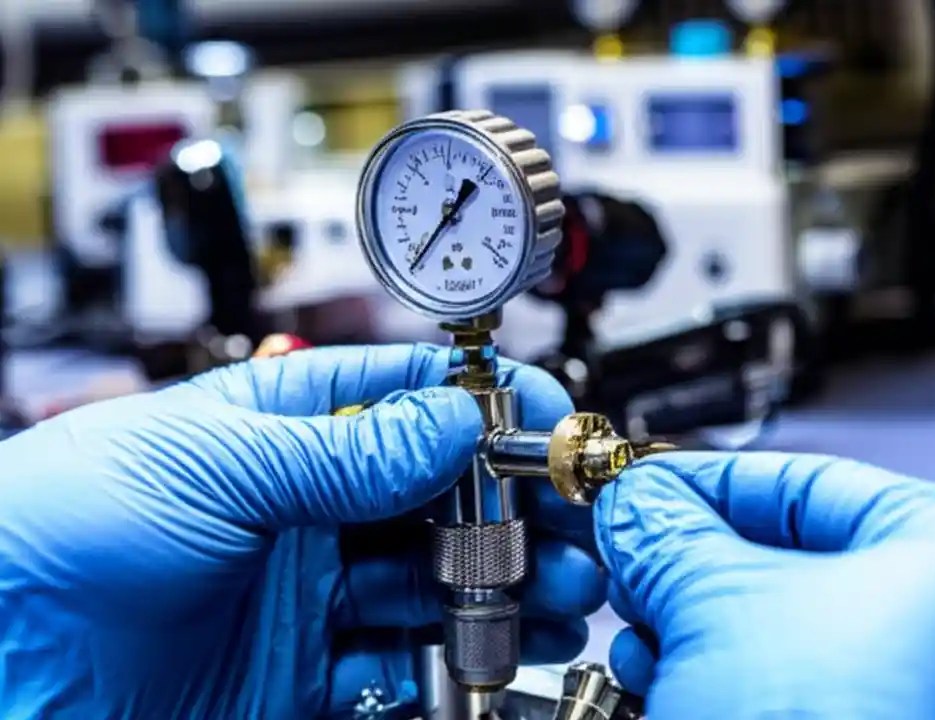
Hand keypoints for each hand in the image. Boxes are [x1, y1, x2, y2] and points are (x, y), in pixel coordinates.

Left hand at [0, 344, 604, 718]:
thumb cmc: (45, 535)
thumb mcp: (209, 464)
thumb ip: (344, 450)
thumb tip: (451, 420)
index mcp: (272, 427)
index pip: (402, 396)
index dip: (482, 404)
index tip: (548, 419)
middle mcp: (297, 507)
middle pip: (436, 496)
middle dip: (514, 506)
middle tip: (573, 524)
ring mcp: (301, 593)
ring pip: (431, 582)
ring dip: (503, 585)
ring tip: (560, 593)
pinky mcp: (297, 676)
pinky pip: (397, 664)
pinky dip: (452, 659)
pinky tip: (494, 649)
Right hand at [596, 452, 934, 719]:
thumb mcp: (714, 611)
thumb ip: (669, 534)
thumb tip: (640, 506)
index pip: (816, 482)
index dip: (710, 484)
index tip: (646, 492)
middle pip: (814, 565)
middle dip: (703, 571)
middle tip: (638, 570)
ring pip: (818, 642)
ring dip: (716, 634)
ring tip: (647, 647)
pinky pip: (837, 699)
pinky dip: (761, 688)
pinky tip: (686, 697)